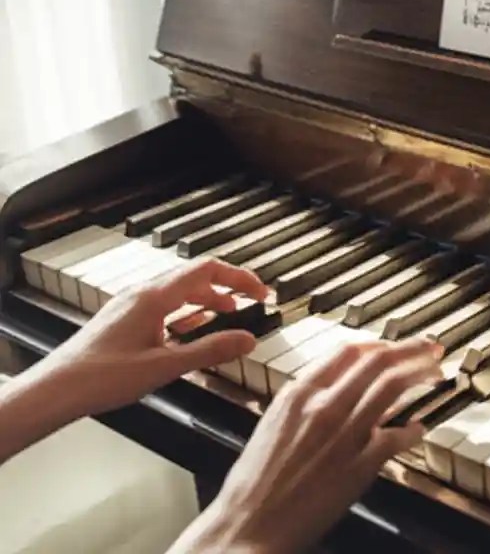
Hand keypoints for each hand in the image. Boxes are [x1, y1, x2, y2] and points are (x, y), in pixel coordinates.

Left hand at [42, 257, 269, 415]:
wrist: (57, 389)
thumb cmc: (101, 377)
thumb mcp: (165, 367)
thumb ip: (210, 351)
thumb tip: (248, 339)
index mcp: (153, 298)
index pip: (207, 270)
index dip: (240, 278)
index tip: (262, 291)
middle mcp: (141, 294)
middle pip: (194, 276)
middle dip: (227, 286)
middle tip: (252, 301)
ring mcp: (130, 305)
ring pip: (178, 291)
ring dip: (207, 299)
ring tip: (228, 314)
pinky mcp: (123, 319)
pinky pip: (163, 304)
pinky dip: (186, 311)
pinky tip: (191, 329)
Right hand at [171, 338, 443, 553]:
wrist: (247, 527)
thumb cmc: (254, 485)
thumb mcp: (273, 427)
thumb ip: (306, 404)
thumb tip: (339, 392)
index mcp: (297, 394)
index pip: (348, 351)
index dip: (378, 345)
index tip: (393, 347)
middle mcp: (323, 406)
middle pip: (379, 360)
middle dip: (412, 349)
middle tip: (431, 347)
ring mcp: (344, 433)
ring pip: (393, 386)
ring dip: (422, 374)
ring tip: (437, 373)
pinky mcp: (360, 465)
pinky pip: (397, 437)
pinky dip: (413, 430)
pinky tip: (418, 429)